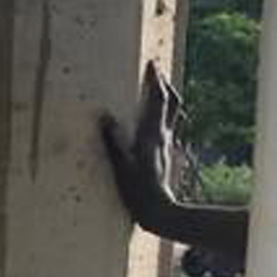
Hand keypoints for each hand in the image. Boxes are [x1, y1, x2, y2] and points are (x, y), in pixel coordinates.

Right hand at [100, 63, 184, 226]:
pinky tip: (152, 122)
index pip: (158, 99)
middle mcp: (163, 136)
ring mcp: (167, 146)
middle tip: (154, 73)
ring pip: (171, 115)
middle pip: (171, 103)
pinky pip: (166, 128)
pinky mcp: (166, 156)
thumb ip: (113, 142)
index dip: (155, 80)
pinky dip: (161, 117)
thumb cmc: (139, 191)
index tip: (152, 63)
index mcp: (152, 134)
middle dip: (163, 85)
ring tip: (155, 91)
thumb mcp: (122, 166)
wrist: (160, 213)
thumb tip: (104, 117)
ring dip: (165, 100)